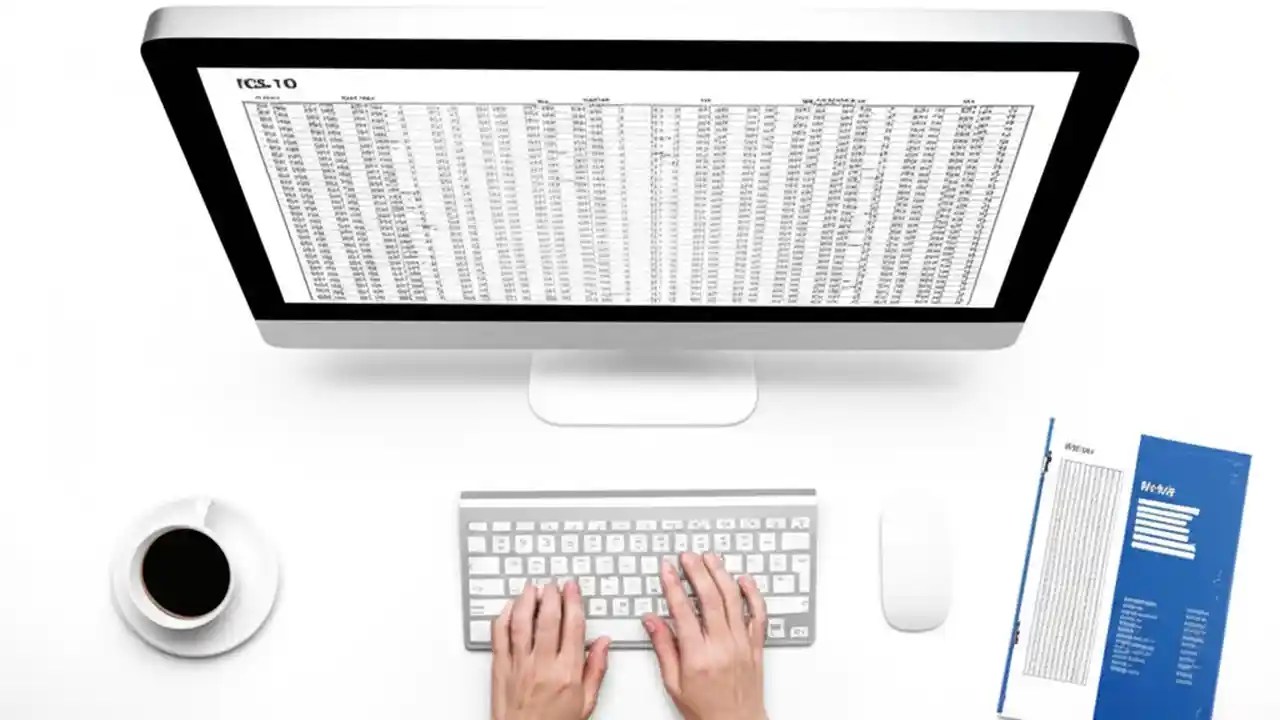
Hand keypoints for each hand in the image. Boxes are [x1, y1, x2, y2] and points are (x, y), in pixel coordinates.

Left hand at [491, 581, 610, 719]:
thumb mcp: (586, 703)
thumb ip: (596, 670)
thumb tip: (604, 644)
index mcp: (567, 672)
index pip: (573, 626)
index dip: (573, 601)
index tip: (572, 587)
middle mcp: (542, 665)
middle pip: (547, 618)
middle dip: (550, 594)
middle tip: (553, 583)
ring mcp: (519, 665)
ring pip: (520, 622)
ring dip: (525, 600)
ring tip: (531, 588)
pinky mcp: (500, 668)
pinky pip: (499, 635)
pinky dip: (502, 617)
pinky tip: (508, 608)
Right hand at [643, 552, 768, 719]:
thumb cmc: (705, 709)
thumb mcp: (674, 683)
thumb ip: (664, 648)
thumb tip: (652, 620)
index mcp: (698, 656)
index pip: (683, 610)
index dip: (673, 585)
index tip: (667, 569)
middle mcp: (722, 646)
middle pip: (710, 598)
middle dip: (697, 571)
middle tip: (687, 556)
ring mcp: (742, 644)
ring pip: (734, 599)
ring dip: (721, 574)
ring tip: (710, 558)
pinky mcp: (756, 646)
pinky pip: (758, 614)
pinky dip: (752, 594)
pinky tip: (744, 579)